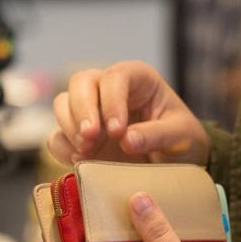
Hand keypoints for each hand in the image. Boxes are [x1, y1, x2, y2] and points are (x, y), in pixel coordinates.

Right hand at [48, 61, 208, 165]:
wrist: (175, 164)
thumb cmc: (182, 140)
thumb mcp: (182, 135)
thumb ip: (158, 135)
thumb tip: (127, 140)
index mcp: (137, 79)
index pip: (116, 77)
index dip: (112, 101)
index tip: (117, 131)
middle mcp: (108, 91)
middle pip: (80, 83)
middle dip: (82, 110)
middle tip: (91, 138)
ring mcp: (90, 113)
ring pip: (62, 104)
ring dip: (69, 127)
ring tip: (87, 151)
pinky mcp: (79, 138)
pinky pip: (58, 137)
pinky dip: (64, 148)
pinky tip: (81, 160)